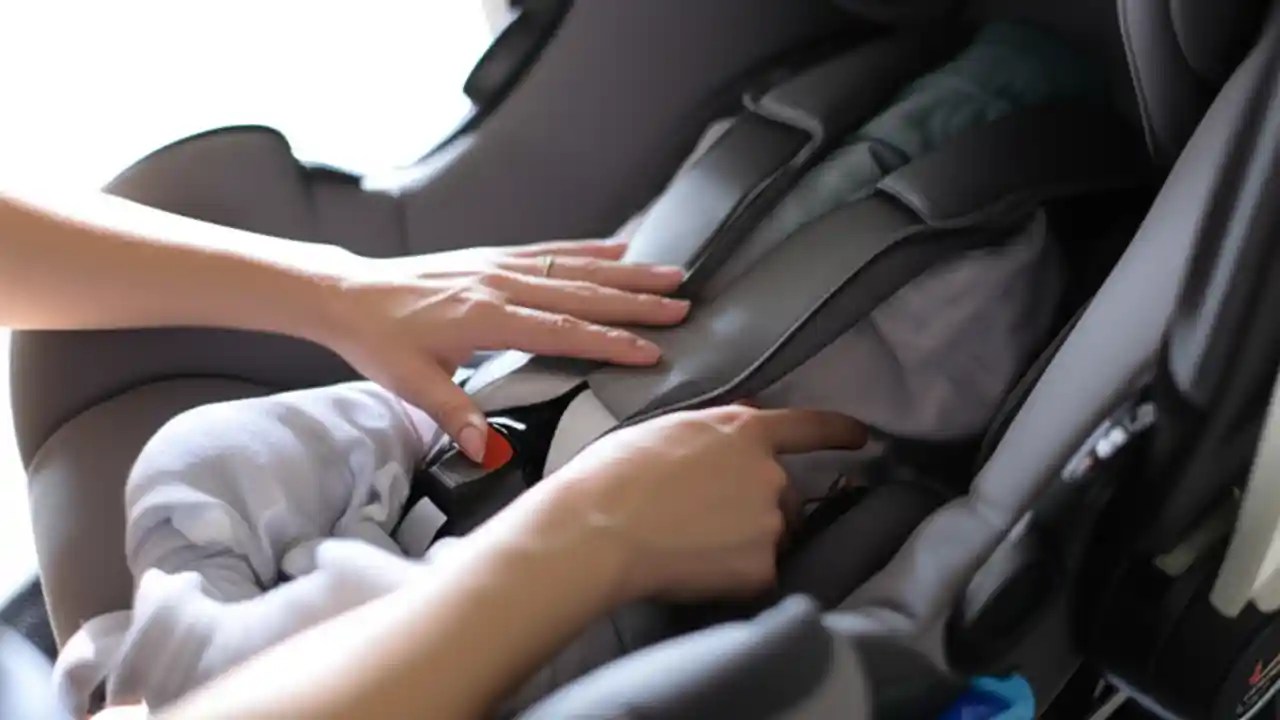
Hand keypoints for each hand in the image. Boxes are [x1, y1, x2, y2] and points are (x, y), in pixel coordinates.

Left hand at [316, 239, 687, 460]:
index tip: (649, 351)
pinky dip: (587, 249)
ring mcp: (499, 266)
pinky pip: (550, 250)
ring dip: (625, 271)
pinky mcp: (494, 257)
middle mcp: (499, 285)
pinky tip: (619, 247)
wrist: (348, 293)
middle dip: (635, 301)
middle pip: (581, 294)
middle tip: (682, 306)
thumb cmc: (379, 340)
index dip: (608, 341)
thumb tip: (488, 451)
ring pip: (574, 267)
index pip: (561, 331)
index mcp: (484, 318)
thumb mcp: (412, 384)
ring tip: (670, 272)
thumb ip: (456, 415)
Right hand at [521, 406, 867, 602]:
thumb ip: (708, 435)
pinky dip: (734, 579)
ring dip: (746, 544)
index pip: (807, 426)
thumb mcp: (665, 431)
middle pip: (785, 496)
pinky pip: (757, 576)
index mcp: (742, 431)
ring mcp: (770, 522)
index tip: (861, 436)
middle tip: (705, 523)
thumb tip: (724, 441)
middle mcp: (769, 474)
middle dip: (759, 510)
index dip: (837, 430)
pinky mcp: (762, 567)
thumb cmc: (613, 475)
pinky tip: (693, 571)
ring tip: (691, 549)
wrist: (597, 529)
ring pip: (770, 538)